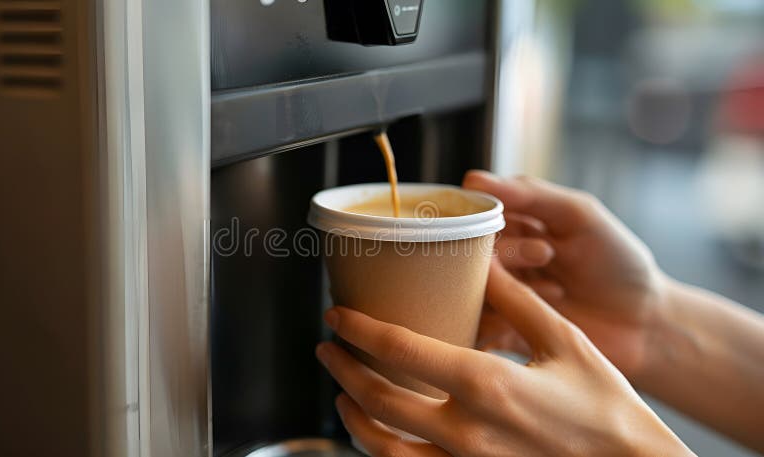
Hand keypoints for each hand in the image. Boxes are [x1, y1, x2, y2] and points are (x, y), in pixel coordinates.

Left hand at [316, 261, 691, 456]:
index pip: (399, 350)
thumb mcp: (563, 341)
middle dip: (342, 369)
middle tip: (329, 349)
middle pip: (376, 398)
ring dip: (351, 414)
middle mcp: (465, 431)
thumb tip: (482, 261)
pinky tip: (377, 433)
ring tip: (342, 392)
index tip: (338, 316)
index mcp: (485, 385)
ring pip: (379, 445)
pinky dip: (379, 449)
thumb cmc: (606, 407)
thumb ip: (514, 300)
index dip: (359, 329)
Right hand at [464, 171, 667, 380]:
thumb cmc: (616, 261)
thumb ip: (529, 195)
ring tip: (554, 289)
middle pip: (469, 253)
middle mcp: (499, 259)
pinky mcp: (502, 333)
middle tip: (545, 254)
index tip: (511, 224)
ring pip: (469, 291)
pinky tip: (535, 317)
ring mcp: (500, 297)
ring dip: (505, 289)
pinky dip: (498, 323)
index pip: (471, 215)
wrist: (645, 323)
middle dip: (506, 252)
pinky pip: (477, 328)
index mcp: (512, 225)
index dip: (482, 218)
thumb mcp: (579, 215)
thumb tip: (472, 180)